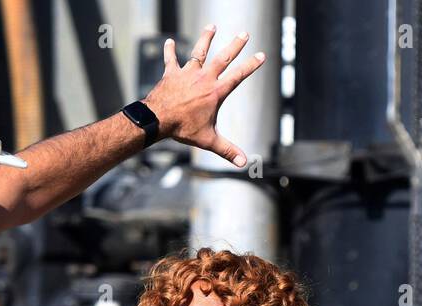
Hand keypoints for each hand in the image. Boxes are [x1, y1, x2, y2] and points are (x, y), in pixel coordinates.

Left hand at [143, 25, 266, 167]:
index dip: (251, 65)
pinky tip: (168, 41)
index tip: (262, 55)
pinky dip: (169, 50)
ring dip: (206, 38)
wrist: (159, 119)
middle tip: (245, 33)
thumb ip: (227, 150)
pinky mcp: (172, 73)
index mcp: (216, 92)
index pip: (238, 76)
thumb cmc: (184, 129)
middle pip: (223, 57)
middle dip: (235, 45)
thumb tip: (244, 163)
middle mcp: (204, 78)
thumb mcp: (209, 140)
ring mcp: (187, 73)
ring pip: (199, 51)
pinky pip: (171, 59)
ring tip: (212, 27)